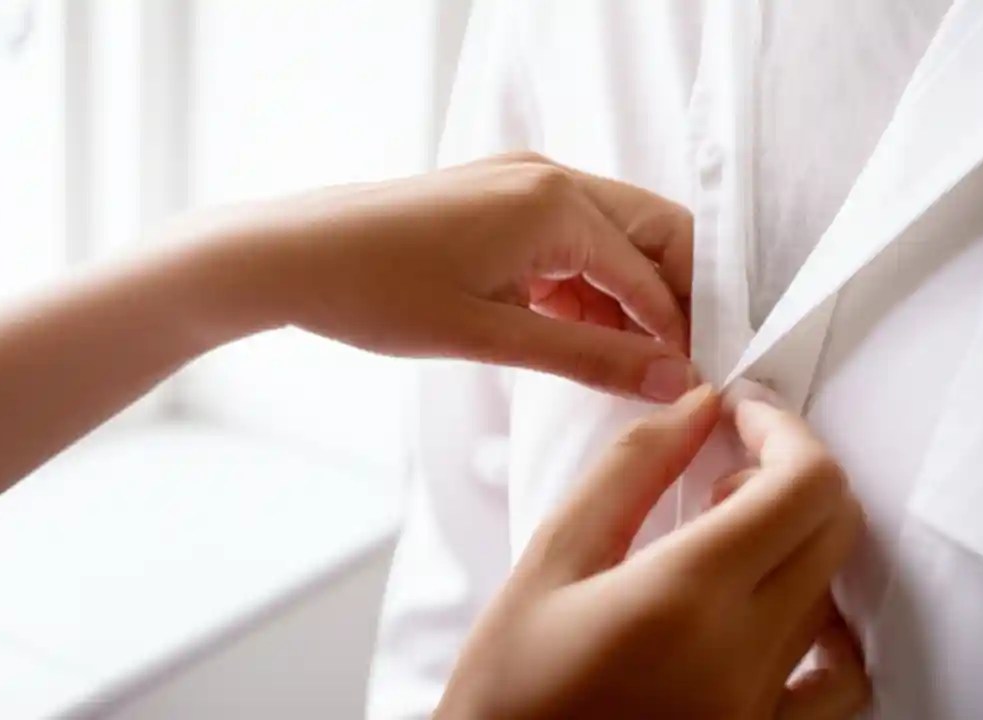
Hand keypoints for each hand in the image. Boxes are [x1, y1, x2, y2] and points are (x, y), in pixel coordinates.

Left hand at [188, 152, 697, 400]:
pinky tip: (570, 329)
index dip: (678, 333)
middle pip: (652, 232)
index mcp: (556, 204)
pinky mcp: (498, 194)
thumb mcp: (491, 336)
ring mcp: (522, 178)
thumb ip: (590, 357)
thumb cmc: (377, 293)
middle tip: (668, 366)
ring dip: (624, 294)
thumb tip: (671, 379)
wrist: (292, 256)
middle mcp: (549, 176)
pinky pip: (568, 234)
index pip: (654, 272)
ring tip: (616, 362)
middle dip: (670, 300)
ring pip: (612, 235)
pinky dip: (582, 281)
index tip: (690, 385)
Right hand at [437, 385, 868, 718]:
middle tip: (726, 469)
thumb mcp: (551, 559)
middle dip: (793, 473)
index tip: (743, 414)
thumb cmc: (508, 686)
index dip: (784, 430)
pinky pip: (839, 682)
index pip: (803, 486)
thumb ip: (630, 471)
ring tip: (731, 540)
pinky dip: (828, 630)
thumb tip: (696, 405)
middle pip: (834, 528)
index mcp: (683, 595)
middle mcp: (742, 654)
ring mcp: (762, 706)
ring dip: (800, 542)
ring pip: (835, 593)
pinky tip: (777, 612)